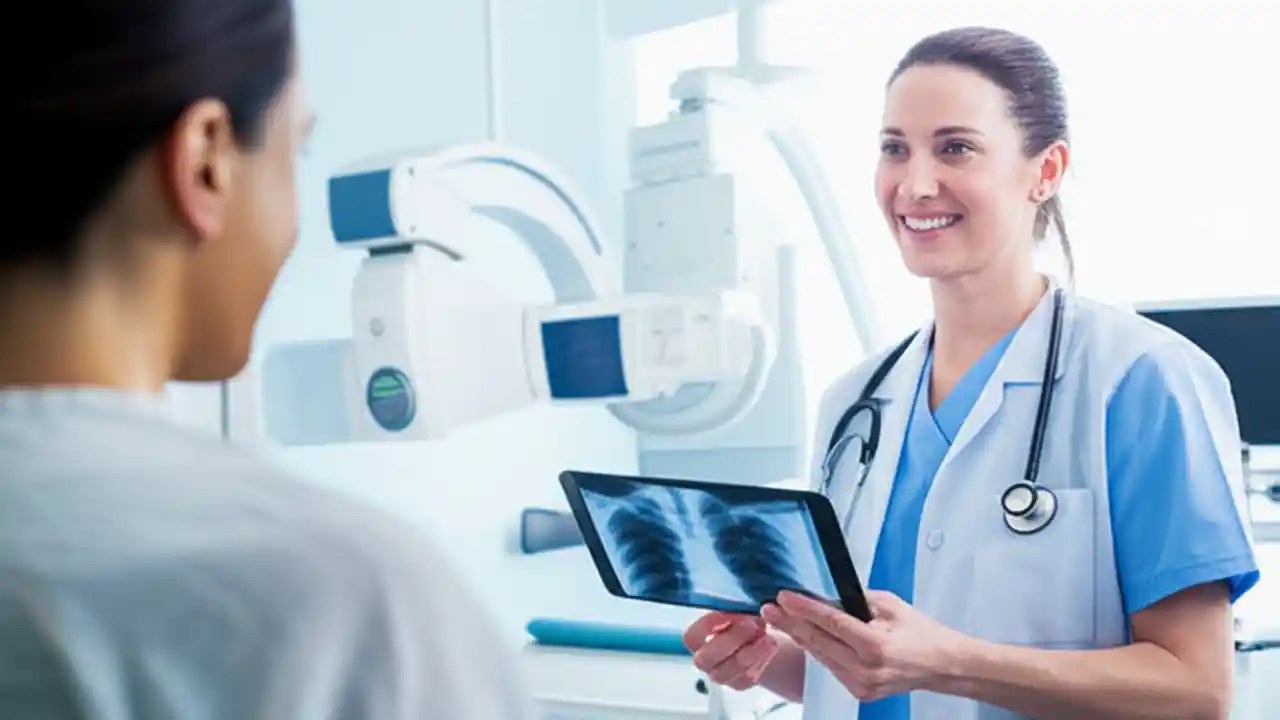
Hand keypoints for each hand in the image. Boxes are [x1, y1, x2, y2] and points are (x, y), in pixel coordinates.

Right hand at [683, 611, 780, 690]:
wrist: (759, 639)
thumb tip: (743, 604)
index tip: (730, 613)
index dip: (708, 625)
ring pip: (729, 670)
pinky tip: (770, 648)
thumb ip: (735, 608)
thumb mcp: (738, 609)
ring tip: (768, 637)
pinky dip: (760, 662)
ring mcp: (720, 674)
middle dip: (732, 639)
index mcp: (697, 638)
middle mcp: (705, 659)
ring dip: (750, 652)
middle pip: (707, 657)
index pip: (691, 637)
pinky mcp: (738, 683)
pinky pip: (746, 678)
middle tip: (751, 625)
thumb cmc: (743, 620)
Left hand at [761, 590, 970, 701]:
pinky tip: (805, 636)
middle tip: (769, 608)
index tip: (784, 597)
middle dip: (790, 622)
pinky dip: (818, 650)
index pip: (830, 622)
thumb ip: (855, 599)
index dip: (803, 608)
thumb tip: (825, 593)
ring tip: (781, 619)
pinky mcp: (859, 692)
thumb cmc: (921, 633)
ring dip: (800, 636)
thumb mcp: (890, 605)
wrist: (941, 665)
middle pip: (818, 641)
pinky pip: (831, 666)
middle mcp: (865, 669)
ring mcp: (861, 684)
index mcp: (875, 646)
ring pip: (820, 656)